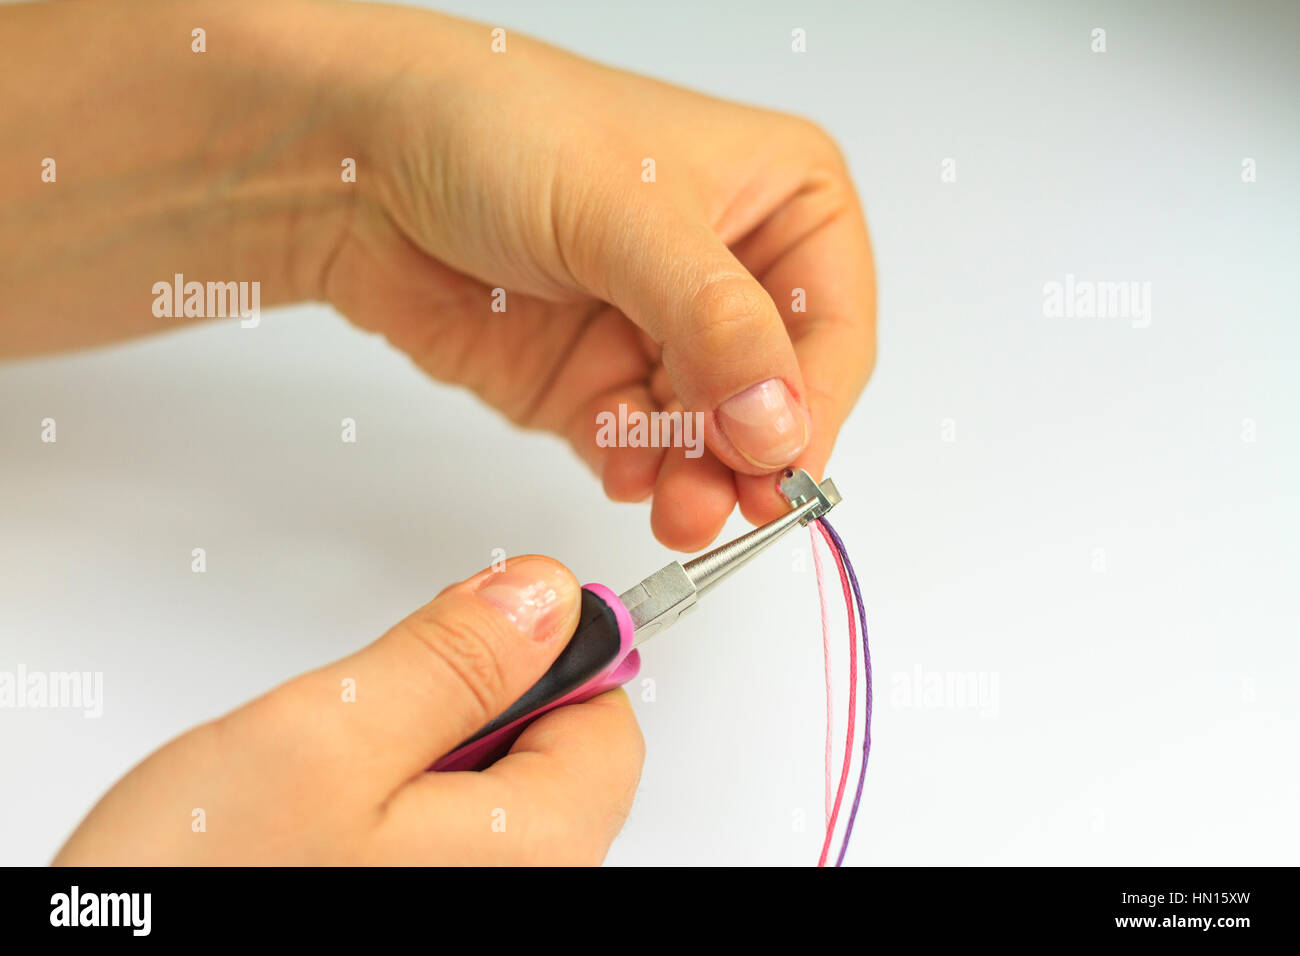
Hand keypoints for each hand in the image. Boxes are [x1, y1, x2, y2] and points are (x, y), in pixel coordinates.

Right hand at [54, 556, 642, 864]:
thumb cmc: (204, 889)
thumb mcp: (326, 739)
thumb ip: (452, 660)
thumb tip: (542, 596)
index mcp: (535, 852)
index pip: (609, 717)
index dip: (552, 649)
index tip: (484, 621)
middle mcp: (521, 889)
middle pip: (552, 754)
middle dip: (469, 704)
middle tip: (374, 710)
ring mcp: (467, 896)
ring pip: (484, 788)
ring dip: (419, 750)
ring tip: (329, 776)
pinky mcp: (412, 897)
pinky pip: (437, 829)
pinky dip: (390, 798)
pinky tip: (319, 816)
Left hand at [323, 5, 876, 549]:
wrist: (359, 162)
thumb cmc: (498, 128)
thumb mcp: (626, 212)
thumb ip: (715, 323)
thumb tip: (780, 421)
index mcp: (778, 199)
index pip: (833, 325)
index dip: (813, 401)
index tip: (784, 461)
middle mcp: (729, 272)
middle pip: (776, 395)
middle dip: (753, 454)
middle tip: (733, 505)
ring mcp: (661, 333)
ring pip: (712, 437)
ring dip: (699, 479)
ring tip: (679, 509)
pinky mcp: (597, 384)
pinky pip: (643, 451)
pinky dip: (641, 473)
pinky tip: (626, 475)